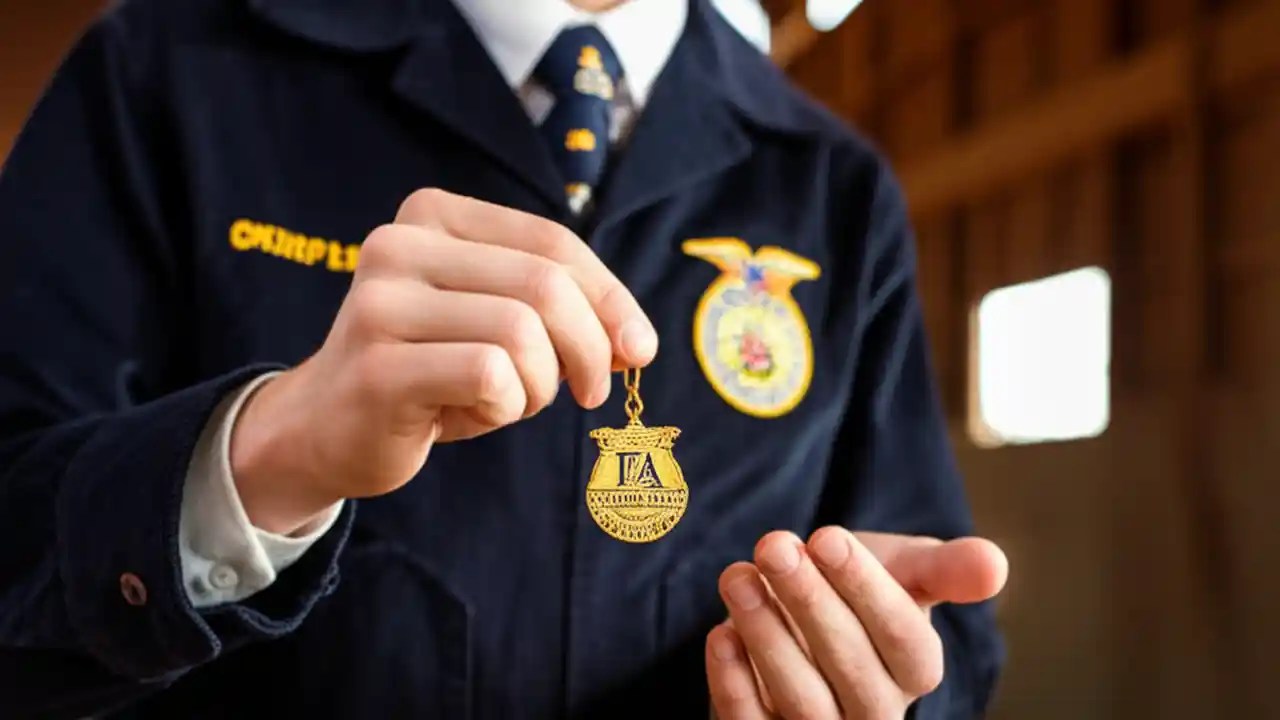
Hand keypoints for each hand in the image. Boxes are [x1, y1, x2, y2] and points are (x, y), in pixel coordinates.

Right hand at [228, 188, 656, 533]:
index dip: (611, 297)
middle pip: (545, 284)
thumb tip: (637, 342)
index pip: (552, 242)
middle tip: (591, 391)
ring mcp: (381, 304)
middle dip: (590, 346)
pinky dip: (507, 407)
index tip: (637, 349)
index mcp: (433, 215)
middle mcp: (400, 245)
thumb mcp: (498, 325)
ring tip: (513, 401)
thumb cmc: (429, 372)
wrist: (325, 428)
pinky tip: (475, 414)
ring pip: (522, 332)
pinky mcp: (378, 366)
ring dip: (541, 384)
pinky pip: (490, 375)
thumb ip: (563, 315)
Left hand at [707, 528, 1007, 719]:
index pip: (902, 636)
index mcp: (917, 666)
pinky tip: (721, 634)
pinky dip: (734, 685)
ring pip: (804, 702)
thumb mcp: (903, 569)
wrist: (798, 617)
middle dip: (809, 601)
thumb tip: (994, 566)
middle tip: (773, 546)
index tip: (825, 535)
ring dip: (767, 637)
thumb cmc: (854, 590)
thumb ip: (946, 568)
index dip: (864, 587)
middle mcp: (877, 709)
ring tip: (737, 578)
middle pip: (851, 667)